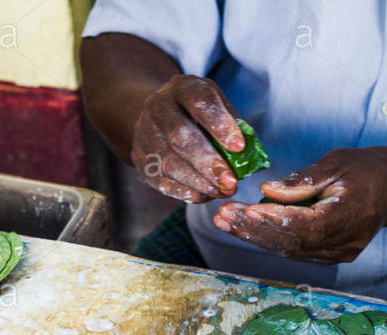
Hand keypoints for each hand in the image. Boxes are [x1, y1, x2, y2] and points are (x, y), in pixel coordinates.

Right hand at [131, 75, 243, 202]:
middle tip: (231, 182)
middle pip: (180, 136)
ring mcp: (144, 133)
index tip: (239, 147)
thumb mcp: (216, 104)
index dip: (219, 125)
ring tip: (222, 191)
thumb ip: (231, 124)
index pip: (199, 102)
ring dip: (198, 182)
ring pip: (168, 163)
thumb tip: (247, 155)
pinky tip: (204, 195)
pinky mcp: (139, 159)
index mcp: (181, 88)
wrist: (157, 115)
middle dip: (208, 162)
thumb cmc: (196, 111)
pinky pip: (161, 180)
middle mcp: (157, 107)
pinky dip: (185, 191)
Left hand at [212, 147, 386, 262]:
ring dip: (254, 237)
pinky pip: (295, 251)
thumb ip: (302, 180)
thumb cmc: (366, 169)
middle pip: (291, 242)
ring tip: (225, 221)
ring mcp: (338, 254)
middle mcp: (345, 243)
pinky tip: (246, 227)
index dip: (272, 220)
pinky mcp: (331, 257)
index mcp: (350, 216)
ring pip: (289, 250)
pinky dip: (269, 239)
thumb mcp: (337, 163)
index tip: (243, 210)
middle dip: (253, 230)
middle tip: (223, 215)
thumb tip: (266, 191)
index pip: (304, 225)